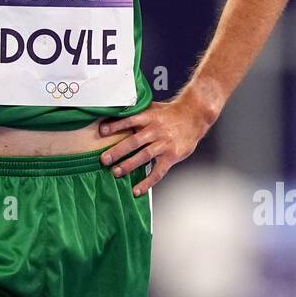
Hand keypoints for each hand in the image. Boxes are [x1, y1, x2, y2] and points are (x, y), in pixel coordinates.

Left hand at [96, 97, 210, 195]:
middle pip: (134, 141)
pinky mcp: (172, 156)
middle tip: (104, 159)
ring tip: (116, 172)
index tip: (102, 131)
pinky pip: (158, 171)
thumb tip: (115, 110)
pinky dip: (147, 181)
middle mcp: (156, 130)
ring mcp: (164, 144)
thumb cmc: (170, 113)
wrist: (194, 116)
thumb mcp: (153, 107)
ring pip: (144, 156)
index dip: (116, 125)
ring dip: (129, 165)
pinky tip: (137, 189)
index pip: (130, 120)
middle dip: (118, 151)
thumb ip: (136, 111)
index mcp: (149, 117)